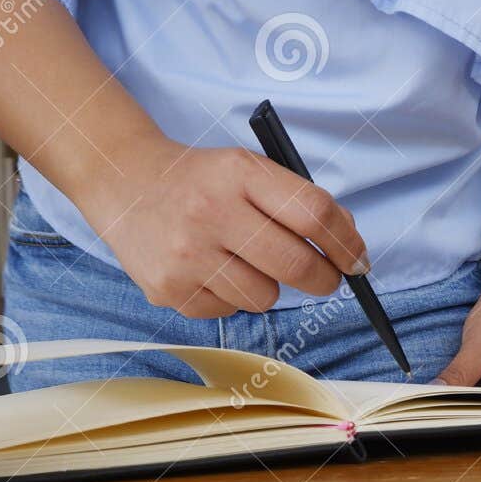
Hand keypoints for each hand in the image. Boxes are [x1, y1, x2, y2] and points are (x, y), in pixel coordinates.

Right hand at [78, 136, 368, 318]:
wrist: (123, 183)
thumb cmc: (201, 181)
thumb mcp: (247, 170)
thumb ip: (298, 200)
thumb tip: (351, 247)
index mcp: (238, 173)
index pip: (313, 213)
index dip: (346, 243)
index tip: (357, 260)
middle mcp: (211, 212)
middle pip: (297, 265)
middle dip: (324, 279)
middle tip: (326, 278)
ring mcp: (187, 256)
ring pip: (265, 298)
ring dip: (268, 286)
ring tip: (242, 261)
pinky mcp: (170, 290)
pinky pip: (230, 312)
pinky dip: (231, 297)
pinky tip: (210, 270)